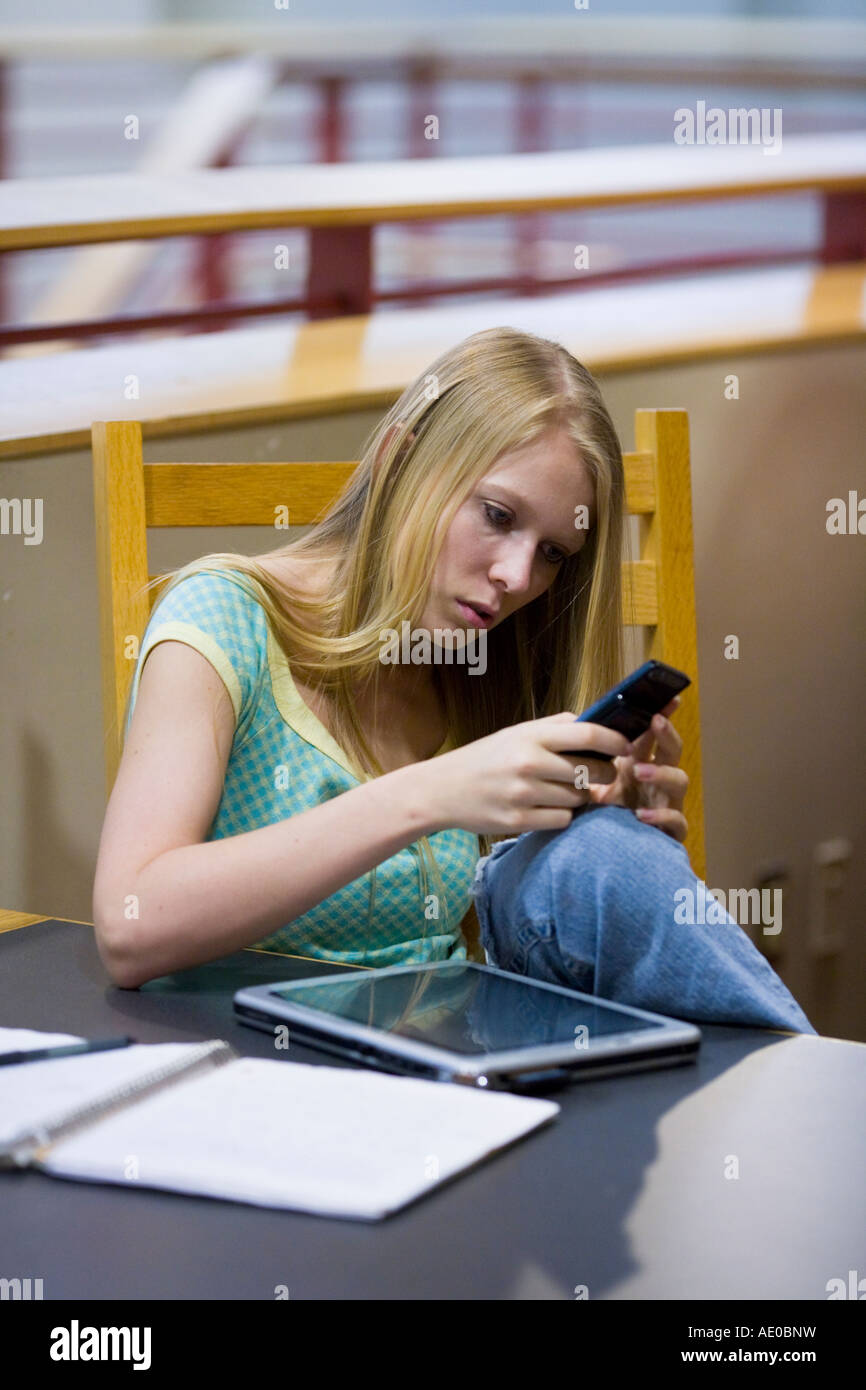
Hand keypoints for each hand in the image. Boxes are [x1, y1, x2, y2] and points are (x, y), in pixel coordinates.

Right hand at [422, 712, 630, 836]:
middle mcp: (529, 764)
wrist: (442, 789)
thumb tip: (598, 722)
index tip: (626, 746)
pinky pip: (563, 819)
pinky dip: (562, 814)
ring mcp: (523, 795)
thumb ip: (556, 726)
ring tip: (564, 789)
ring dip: (580, 795)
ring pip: (579, 798)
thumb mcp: (516, 733)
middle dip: (603, 773)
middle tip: (598, 773)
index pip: (589, 735)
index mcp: (531, 736)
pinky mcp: (517, 822)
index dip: (616, 741)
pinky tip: (548, 806)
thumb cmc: (485, 758)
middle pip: (591, 771)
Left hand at [589, 696, 688, 844]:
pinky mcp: (670, 831)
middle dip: (667, 734)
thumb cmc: (600, 814)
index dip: (660, 715)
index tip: (666, 697)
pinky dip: (661, 816)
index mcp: (640, 764)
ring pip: (680, 781)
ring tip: (640, 770)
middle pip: (672, 751)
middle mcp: (658, 780)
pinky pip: (676, 821)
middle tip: (654, 721)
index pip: (653, 735)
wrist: (606, 853)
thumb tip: (574, 731)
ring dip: (661, 773)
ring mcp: (667, 803)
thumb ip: (589, 761)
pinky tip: (642, 814)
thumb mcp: (592, 784)